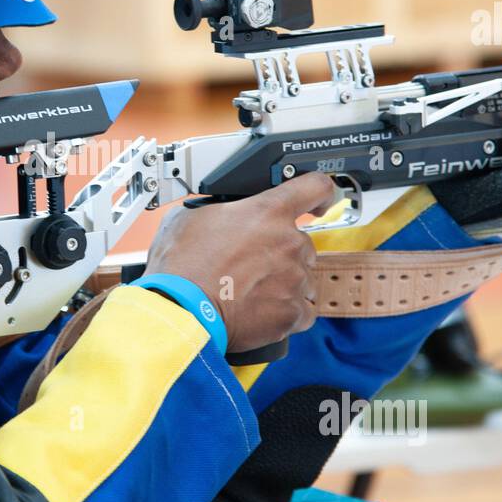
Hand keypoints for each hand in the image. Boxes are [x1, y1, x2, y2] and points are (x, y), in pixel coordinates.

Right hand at [143, 173, 339, 353]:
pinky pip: (303, 310)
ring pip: (302, 278)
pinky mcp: (293, 312)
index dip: (320, 194)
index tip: (321, 202)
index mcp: (267, 212)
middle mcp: (289, 242)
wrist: (180, 311)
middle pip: (302, 243)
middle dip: (282, 253)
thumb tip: (215, 213)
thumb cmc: (180, 268)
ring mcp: (295, 279)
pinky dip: (286, 313)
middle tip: (252, 265)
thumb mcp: (189, 218)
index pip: (314, 188)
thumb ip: (216, 210)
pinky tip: (260, 311)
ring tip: (250, 292)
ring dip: (283, 284)